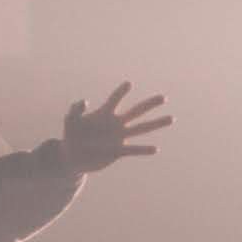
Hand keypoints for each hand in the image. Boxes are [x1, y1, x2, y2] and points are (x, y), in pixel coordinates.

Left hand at [57, 85, 175, 173]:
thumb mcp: (70, 120)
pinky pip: (133, 150)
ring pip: (140, 129)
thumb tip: (85, 101)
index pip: (115, 100)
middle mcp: (115, 124)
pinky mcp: (118, 151)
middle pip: (135, 111)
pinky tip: (155, 149)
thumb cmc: (71, 134)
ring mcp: (118, 137)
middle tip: (163, 97)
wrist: (72, 156)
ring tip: (171, 118)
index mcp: (104, 114)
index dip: (120, 92)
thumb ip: (75, 109)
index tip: (128, 84)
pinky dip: (143, 150)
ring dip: (156, 124)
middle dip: (149, 104)